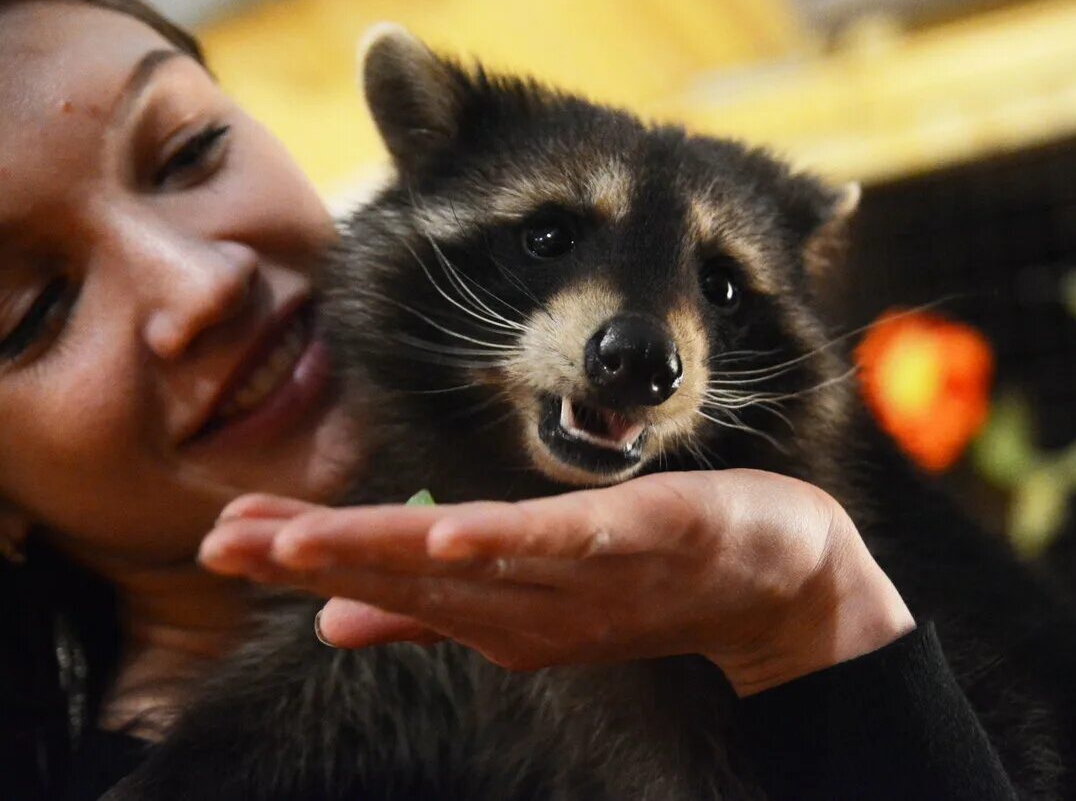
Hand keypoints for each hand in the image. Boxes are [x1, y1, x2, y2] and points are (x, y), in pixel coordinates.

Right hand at [198, 469, 914, 695]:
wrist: (775, 582)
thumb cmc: (647, 580)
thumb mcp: (531, 591)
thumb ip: (434, 604)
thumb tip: (333, 617)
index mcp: (502, 607)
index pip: (389, 580)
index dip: (307, 560)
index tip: (224, 539)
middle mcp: (535, 600)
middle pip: (417, 575)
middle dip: (322, 556)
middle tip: (229, 543)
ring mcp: (593, 574)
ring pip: (479, 562)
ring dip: (391, 553)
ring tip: (305, 542)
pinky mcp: (651, 534)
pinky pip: (577, 542)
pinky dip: (516, 544)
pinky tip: (455, 538)